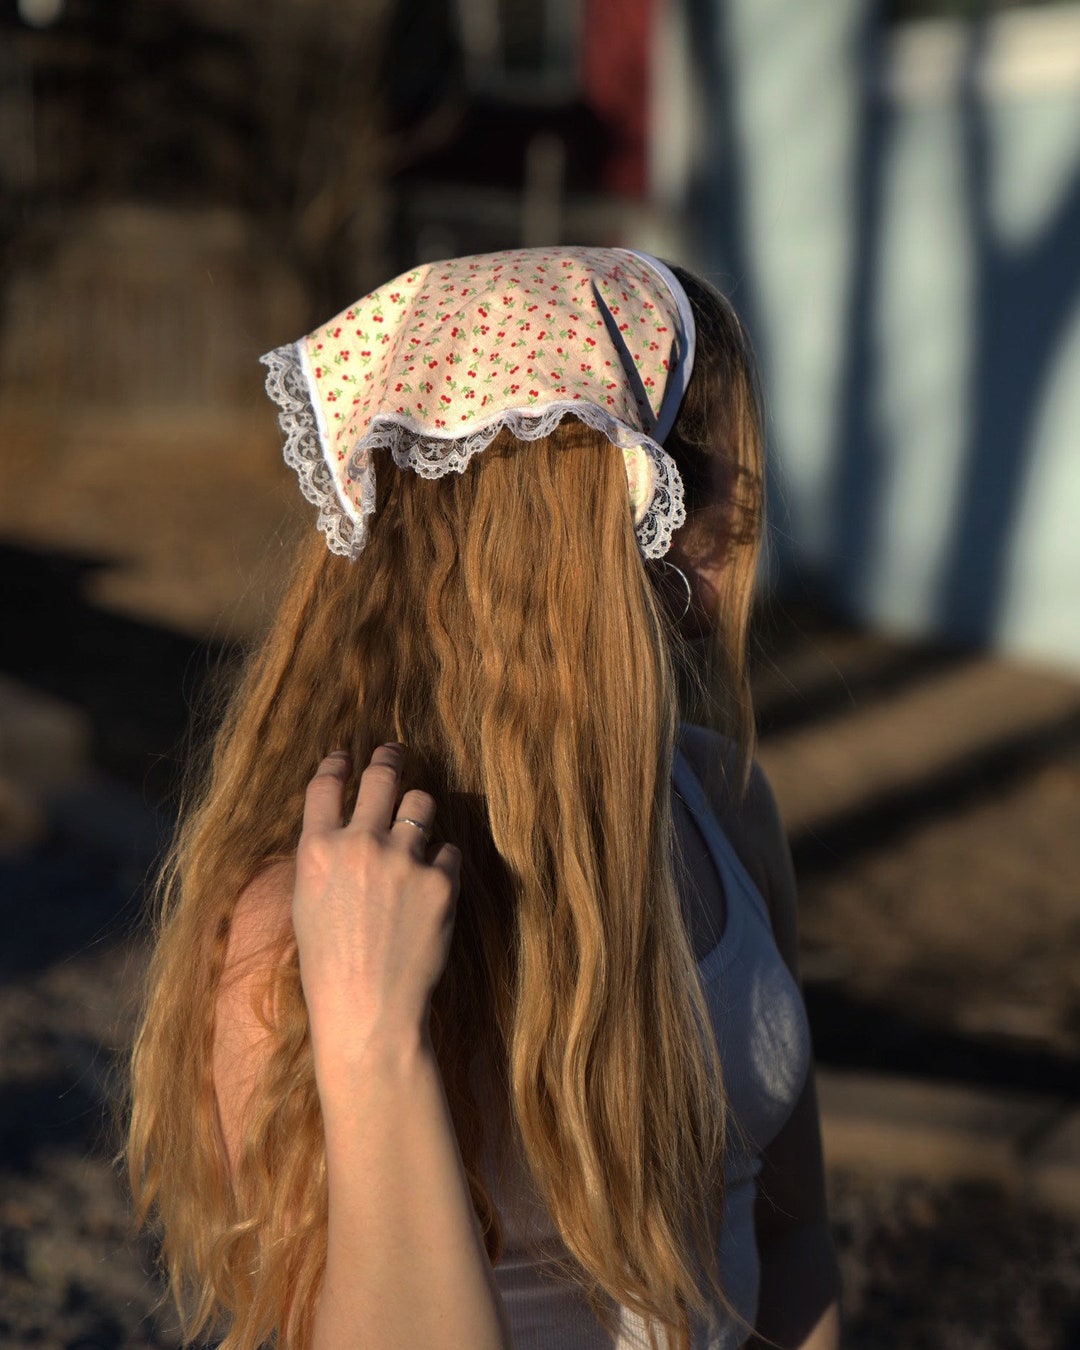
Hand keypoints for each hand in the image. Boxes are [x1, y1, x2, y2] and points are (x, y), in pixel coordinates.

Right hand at [292, 744, 460, 1060]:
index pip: (325, 785)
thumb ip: (325, 858)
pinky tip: (429, 888)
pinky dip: (439, 864)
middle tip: (393, 753)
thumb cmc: (330, 966)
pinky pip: (447, 851)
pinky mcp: (441, 881)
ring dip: (418, 811)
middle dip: (388, 759)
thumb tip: (345, 824)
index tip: (345, 756)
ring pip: (421, 803)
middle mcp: (359, 844)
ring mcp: (403, 860)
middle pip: (380, 776)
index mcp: (317, 851)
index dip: (336, 764)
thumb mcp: (307, 904)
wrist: (369, 1010)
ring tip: (415, 825)